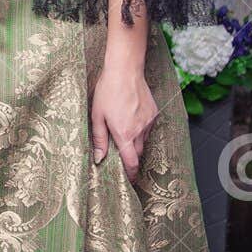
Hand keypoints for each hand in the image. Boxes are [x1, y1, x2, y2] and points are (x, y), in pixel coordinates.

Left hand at [90, 64, 157, 184]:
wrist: (125, 70)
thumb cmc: (107, 91)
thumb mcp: (97, 116)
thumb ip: (99, 139)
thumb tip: (99, 159)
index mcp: (124, 134)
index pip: (131, 162)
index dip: (131, 175)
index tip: (129, 181)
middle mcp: (140, 130)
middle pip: (138, 153)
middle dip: (131, 158)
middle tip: (121, 157)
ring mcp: (149, 121)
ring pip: (144, 141)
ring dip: (135, 143)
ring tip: (124, 133)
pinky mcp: (154, 113)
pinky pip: (148, 129)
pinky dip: (140, 131)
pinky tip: (131, 120)